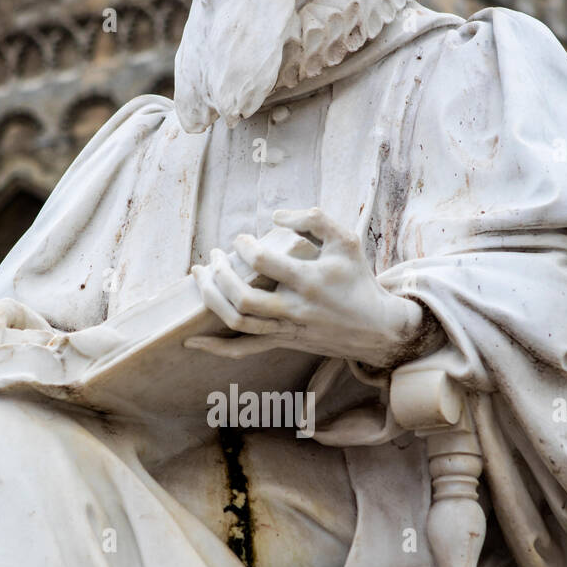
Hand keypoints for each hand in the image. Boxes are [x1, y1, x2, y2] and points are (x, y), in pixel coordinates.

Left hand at [188, 208, 424, 370]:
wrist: (375, 327)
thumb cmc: (357, 279)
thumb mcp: (346, 241)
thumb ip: (314, 219)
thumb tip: (274, 217)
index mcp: (309, 280)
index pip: (262, 262)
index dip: (244, 246)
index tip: (241, 239)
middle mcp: (294, 308)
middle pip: (242, 296)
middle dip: (218, 273)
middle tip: (213, 256)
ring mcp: (285, 328)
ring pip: (237, 322)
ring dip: (211, 299)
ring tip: (201, 276)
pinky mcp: (281, 341)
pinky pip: (244, 349)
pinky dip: (216, 347)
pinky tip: (191, 341)